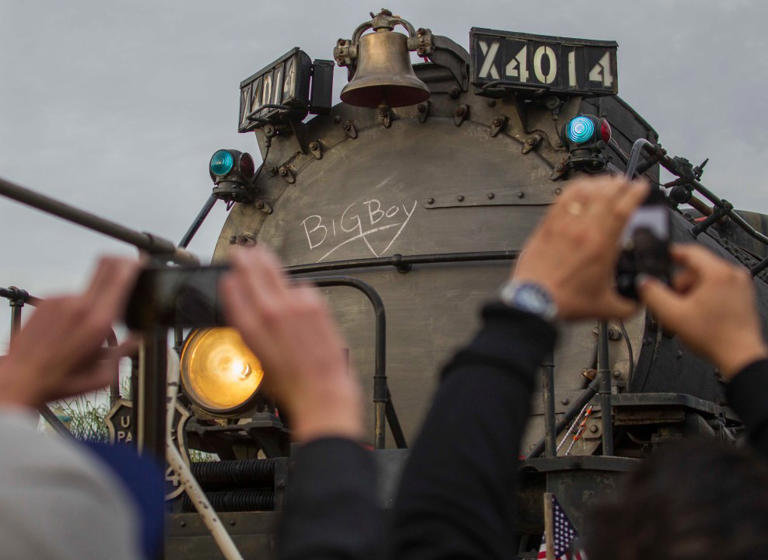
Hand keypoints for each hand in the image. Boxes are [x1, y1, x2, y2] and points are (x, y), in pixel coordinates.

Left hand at [0, 257, 138, 407]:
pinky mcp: (45, 303)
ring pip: (89, 289)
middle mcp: (79, 305)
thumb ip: (123, 353)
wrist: (18, 379)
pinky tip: (71, 331)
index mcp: (98, 321)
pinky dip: (78, 309)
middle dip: (120, 264)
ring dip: (97, 301)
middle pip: (106, 265)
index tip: (141, 263)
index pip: (120, 276)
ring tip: (90, 330)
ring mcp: (60, 300)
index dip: (134, 265)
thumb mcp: (100, 377)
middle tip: (129, 269)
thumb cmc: (57, 381)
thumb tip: (137, 340)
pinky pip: (70, 298)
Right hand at [220, 247, 363, 442]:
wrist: (322, 390)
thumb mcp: (258, 360)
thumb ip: (252, 333)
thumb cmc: (291, 384)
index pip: (232, 290)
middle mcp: (270, 313)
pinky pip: (301, 287)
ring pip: (276, 271)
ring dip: (267, 261)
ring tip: (262, 255)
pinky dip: (296, 289)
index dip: (230, 278)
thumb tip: (250, 316)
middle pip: (252, 271)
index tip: (229, 272)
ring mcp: (293, 306)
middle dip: (246, 258)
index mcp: (250, 328)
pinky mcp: (315, 304)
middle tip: (242, 250)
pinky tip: (295, 294)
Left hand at [513, 175, 648, 319]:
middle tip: (626, 183)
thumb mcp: (607, 307)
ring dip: (598, 183)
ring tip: (607, 182)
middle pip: (605, 193)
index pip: (623, 208)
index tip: (642, 187)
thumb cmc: (564, 301)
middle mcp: (583, 230)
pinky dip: (575, 188)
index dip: (636, 193)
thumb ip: (629, 304)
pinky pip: (562, 198)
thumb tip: (640, 299)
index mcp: (601, 246)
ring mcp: (564, 224)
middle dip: (620, 184)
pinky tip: (580, 187)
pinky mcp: (547, 225)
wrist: (534, 300)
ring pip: (584, 192)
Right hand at [639, 244, 767, 378]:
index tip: (661, 259)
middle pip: (696, 268)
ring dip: (692, 291)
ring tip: (687, 312)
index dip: (671, 254)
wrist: (739, 357)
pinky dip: (705, 296)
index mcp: (718, 273)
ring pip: (706, 278)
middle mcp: (733, 275)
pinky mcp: (743, 296)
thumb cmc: (715, 337)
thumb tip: (643, 282)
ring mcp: (740, 286)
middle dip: (681, 284)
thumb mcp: (673, 315)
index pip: (690, 251)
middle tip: (674, 302)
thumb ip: (653, 294)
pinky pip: (717, 287)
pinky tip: (699, 314)